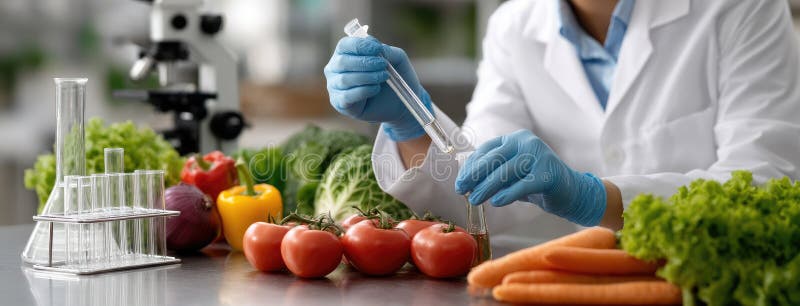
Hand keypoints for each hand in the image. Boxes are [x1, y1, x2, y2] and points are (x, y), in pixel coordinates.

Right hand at [324, 36, 431, 140]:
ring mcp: (334, 86)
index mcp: (344, 53)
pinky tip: (376, 89)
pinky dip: (364, 91)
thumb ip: (387, 50)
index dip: (360, 45)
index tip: (377, 49)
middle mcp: (335, 68)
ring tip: (384, 77)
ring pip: (345, 79)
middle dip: (366, 62)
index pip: (344, 45)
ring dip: (368, 77)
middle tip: (383, 65)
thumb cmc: (392, 76)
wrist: (397, 102)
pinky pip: (347, 96)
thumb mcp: (396, 59)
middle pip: (342, 61)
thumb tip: (376, 46)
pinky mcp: (339, 102)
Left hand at [454, 130, 606, 225]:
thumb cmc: (537, 183)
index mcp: (516, 139)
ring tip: (475, 199)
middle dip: (474, 176)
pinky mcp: (548, 174)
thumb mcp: (513, 174)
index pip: (487, 149)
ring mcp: (539, 156)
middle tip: (462, 190)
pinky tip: (496, 202)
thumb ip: (494, 172)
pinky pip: (522, 185)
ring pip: (505, 172)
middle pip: (494, 159)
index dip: (471, 166)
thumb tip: (467, 181)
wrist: (572, 192)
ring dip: (486, 188)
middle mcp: (527, 143)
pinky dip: (507, 194)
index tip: (460, 181)